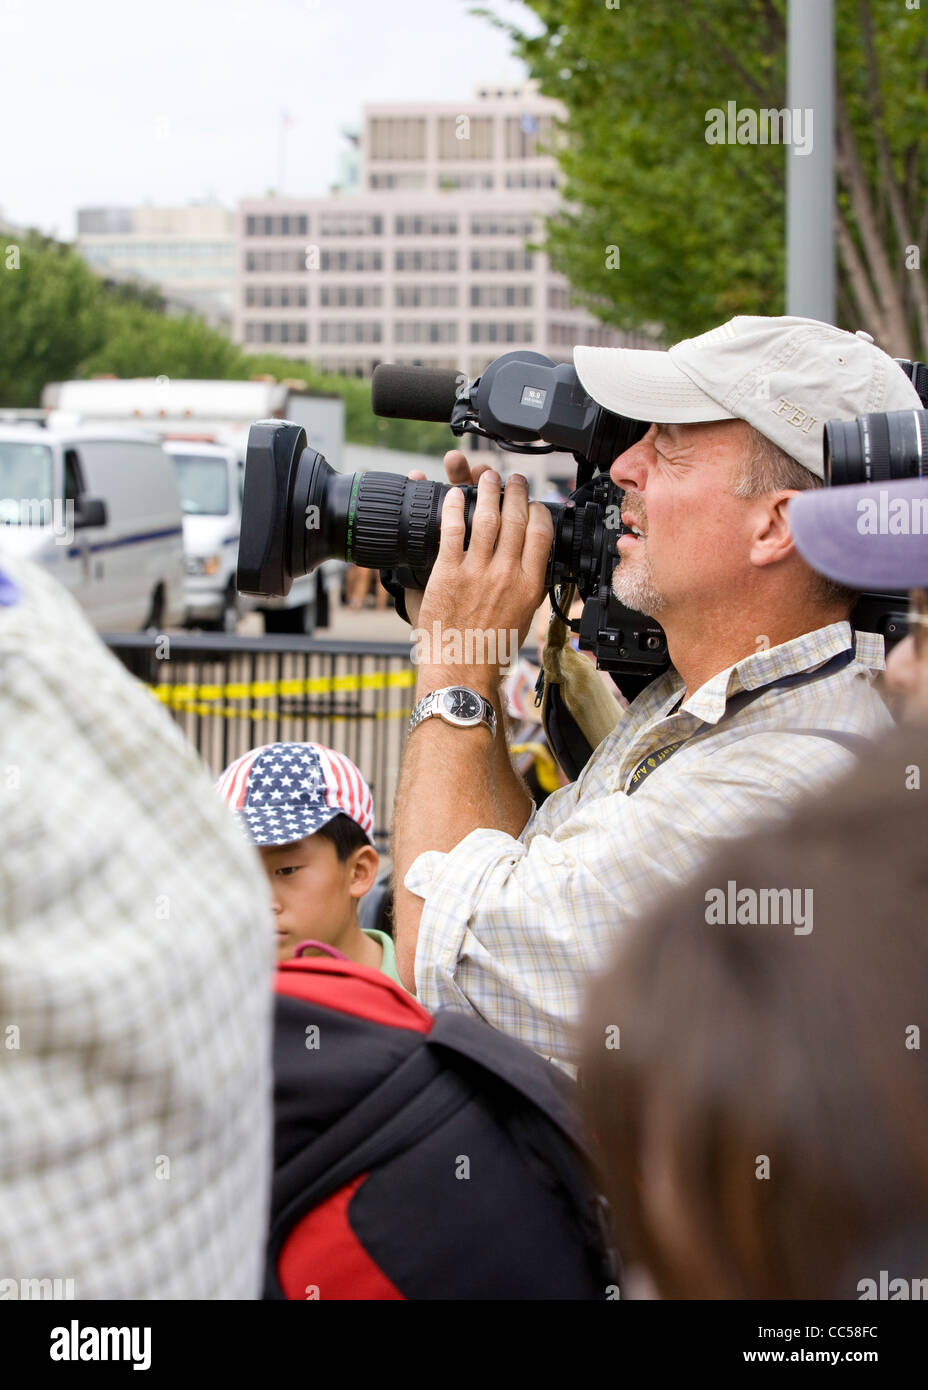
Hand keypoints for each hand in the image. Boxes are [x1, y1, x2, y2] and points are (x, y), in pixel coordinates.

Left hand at [414, 460, 552, 693]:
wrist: (460, 671)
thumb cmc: (490, 652)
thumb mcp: (523, 619)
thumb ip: (527, 590)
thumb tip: (532, 571)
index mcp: (529, 585)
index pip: (542, 533)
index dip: (538, 511)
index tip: (534, 504)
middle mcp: (506, 574)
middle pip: (516, 518)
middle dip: (516, 491)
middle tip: (514, 480)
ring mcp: (476, 571)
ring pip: (486, 516)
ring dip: (487, 490)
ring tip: (487, 477)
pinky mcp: (447, 573)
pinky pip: (452, 530)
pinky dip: (453, 507)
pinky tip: (453, 494)